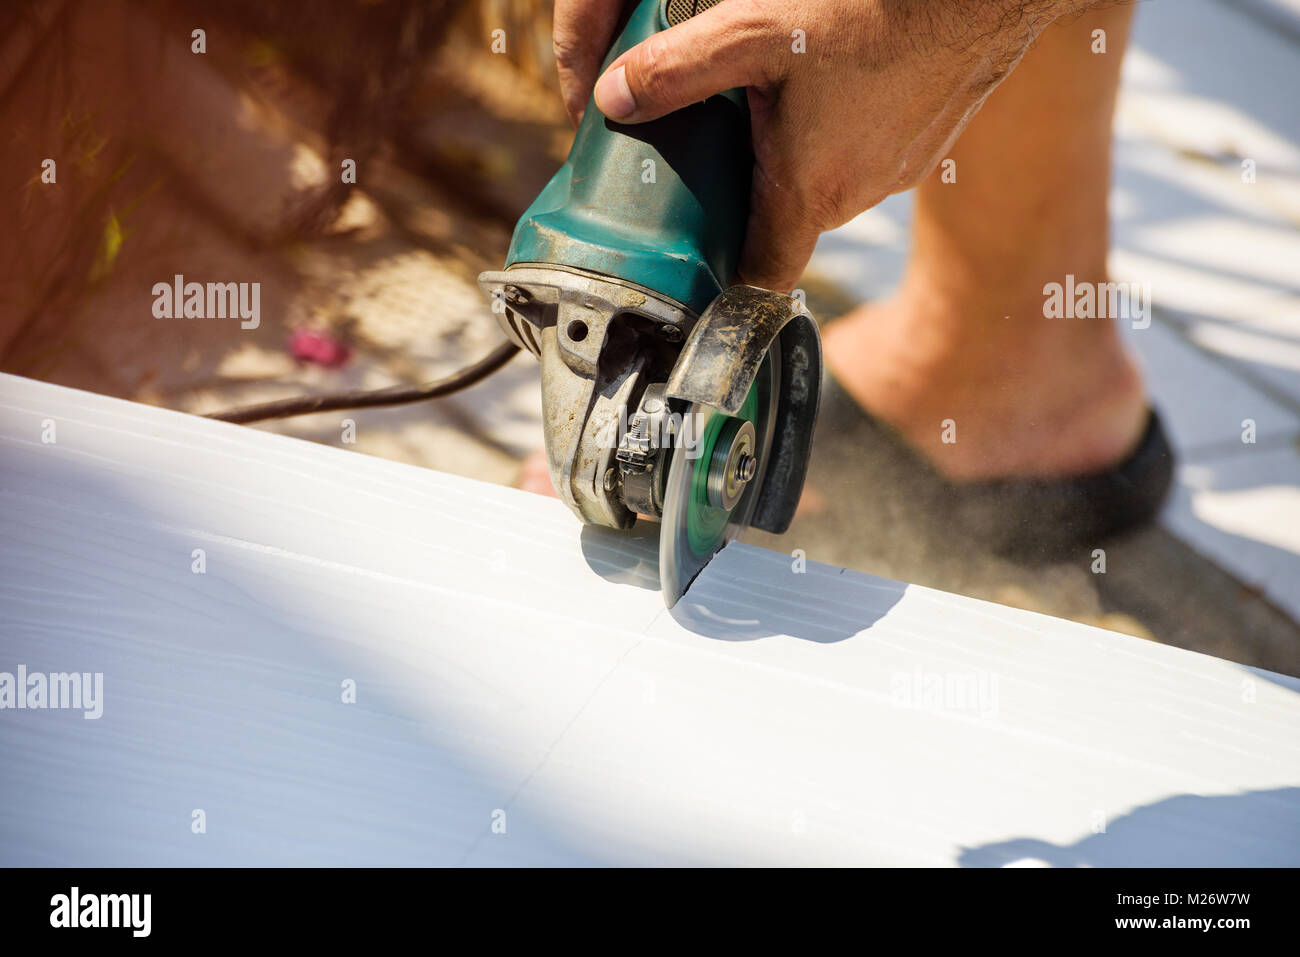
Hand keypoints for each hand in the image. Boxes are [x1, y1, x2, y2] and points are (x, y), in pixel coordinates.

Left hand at [552, 0, 1089, 291]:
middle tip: (722, 154)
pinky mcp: (919, 154)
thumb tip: (614, 96)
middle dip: (750, 198)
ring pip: (824, 189)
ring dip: (799, 163)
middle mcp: (852, 199)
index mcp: (806, 193)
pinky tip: (837, 90)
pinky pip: (864, 161)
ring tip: (780, 110)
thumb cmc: (874, 14)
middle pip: (782, 226)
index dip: (726, 291)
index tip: (701, 283)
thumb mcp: (755, 33)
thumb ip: (677, 70)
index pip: (760, 283)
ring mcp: (892, 179)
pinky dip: (842, 140)